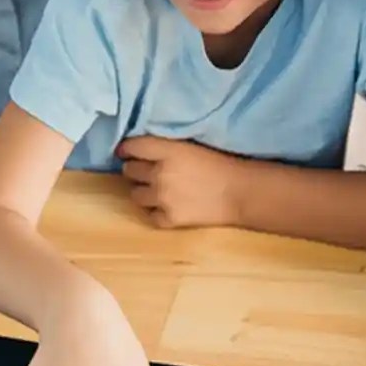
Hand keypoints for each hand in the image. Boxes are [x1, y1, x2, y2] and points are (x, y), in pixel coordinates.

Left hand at [115, 137, 246, 228]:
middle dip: (136, 170)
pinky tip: (168, 206)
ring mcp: (162, 198)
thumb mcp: (189, 146)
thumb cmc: (220, 164)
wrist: (239, 192)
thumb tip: (141, 150)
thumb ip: (164, 147)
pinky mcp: (168, 219)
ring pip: (135, 195)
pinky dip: (156, 211)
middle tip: (149, 172)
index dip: (126, 150)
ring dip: (144, 191)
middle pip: (129, 171)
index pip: (131, 148)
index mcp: (166, 151)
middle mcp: (159, 174)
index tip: (126, 152)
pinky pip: (149, 215)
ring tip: (159, 191)